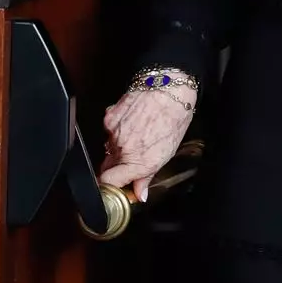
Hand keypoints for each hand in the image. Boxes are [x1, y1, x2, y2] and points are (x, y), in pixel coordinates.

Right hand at [99, 86, 195, 201]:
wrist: (169, 88)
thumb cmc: (174, 118)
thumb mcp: (167, 152)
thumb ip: (148, 175)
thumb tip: (139, 193)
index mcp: (139, 161)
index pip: (107, 182)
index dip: (108, 186)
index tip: (112, 187)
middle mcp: (123, 149)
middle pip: (107, 166)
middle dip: (116, 166)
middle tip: (130, 159)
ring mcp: (113, 133)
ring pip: (108, 148)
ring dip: (118, 146)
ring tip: (138, 134)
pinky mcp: (109, 118)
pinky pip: (108, 131)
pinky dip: (117, 130)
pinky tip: (132, 122)